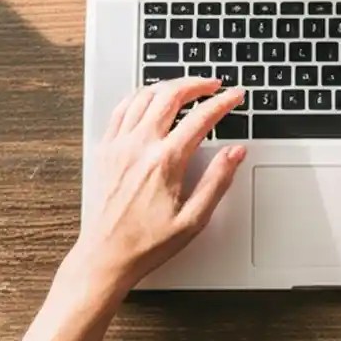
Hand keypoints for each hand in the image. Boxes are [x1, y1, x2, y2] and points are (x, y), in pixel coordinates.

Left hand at [76, 78, 246, 290]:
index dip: (223, 102)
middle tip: (213, 84)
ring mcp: (118, 146)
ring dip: (168, 85)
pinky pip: (121, 109)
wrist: (106, 256)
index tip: (235, 96)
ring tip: (186, 87)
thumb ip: (218, 180)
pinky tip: (151, 99)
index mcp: (165, 162)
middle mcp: (139, 147)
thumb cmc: (148, 243)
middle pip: (170, 95)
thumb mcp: (194, 219)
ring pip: (143, 96)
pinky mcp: (105, 150)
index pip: (201, 118)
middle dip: (196, 84)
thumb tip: (235, 153)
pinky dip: (139, 96)